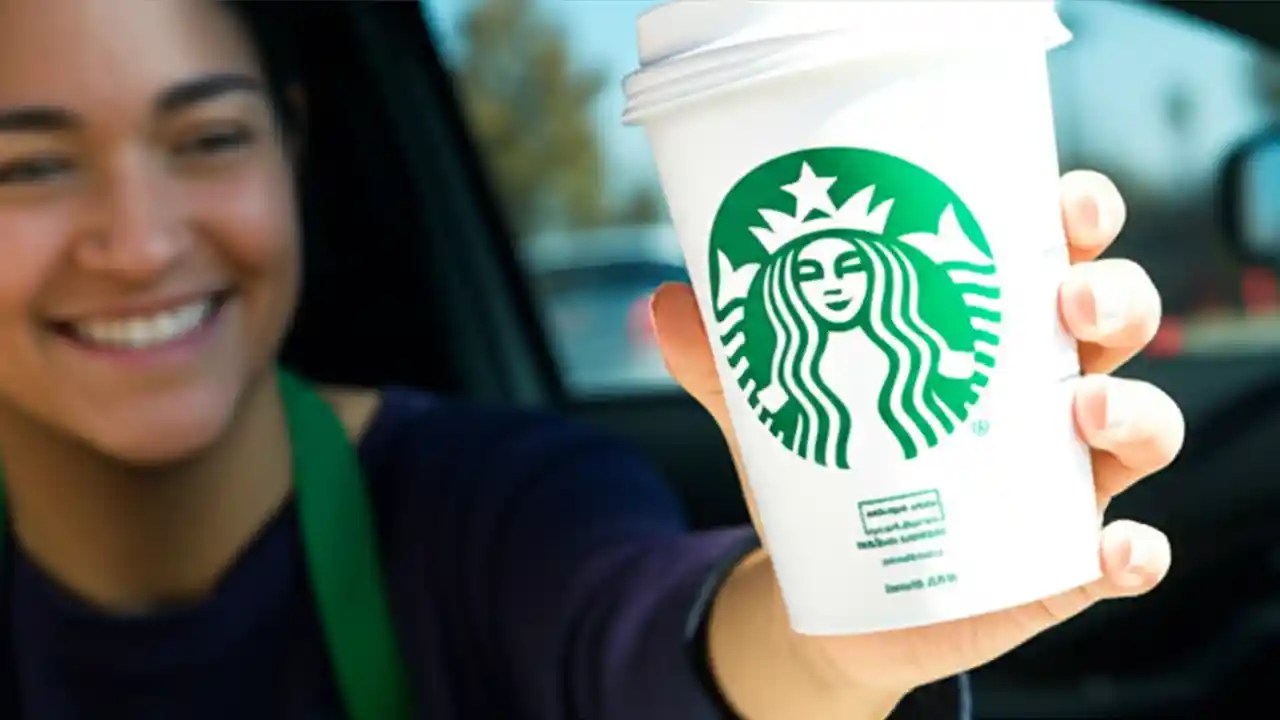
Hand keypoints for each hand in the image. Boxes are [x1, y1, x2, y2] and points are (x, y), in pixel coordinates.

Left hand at [651, 170, 1183, 705]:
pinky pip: (1126, 554)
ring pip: (1142, 426)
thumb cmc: (835, 471)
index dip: (1079, 216)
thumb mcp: (781, 406)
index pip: (1056, 253)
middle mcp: (1048, 394)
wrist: (840, 593)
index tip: (1066, 200)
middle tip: (1069, 300)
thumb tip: (669, 300)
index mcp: (994, 333)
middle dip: (1113, 296)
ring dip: (1135, 409)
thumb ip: (727, 360)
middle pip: (1114, 325)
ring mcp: (1066, 479)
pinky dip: (1134, 553)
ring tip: (1082, 410)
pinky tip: (1111, 550)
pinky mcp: (1064, 561)